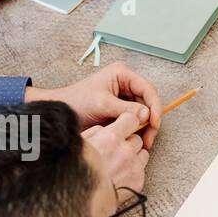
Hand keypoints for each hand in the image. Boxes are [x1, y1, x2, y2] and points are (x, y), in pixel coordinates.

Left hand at [27, 62, 162, 149]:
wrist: (62, 112)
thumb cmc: (77, 102)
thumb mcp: (102, 104)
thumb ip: (126, 108)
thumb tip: (146, 115)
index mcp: (122, 74)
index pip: (148, 89)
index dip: (154, 107)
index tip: (154, 123)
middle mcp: (126, 83)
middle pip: (148, 102)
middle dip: (151, 120)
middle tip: (149, 137)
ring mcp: (124, 97)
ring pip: (144, 112)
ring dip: (146, 127)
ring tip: (143, 141)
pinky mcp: (121, 109)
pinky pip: (135, 119)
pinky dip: (138, 130)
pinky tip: (136, 138)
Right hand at [82, 112, 147, 190]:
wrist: (82, 199)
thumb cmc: (76, 171)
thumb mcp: (80, 144)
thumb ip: (96, 132)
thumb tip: (107, 129)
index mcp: (110, 138)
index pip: (131, 119)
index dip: (127, 122)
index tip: (123, 125)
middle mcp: (126, 150)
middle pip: (137, 138)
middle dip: (128, 142)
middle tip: (115, 150)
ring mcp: (134, 166)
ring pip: (143, 153)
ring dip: (133, 155)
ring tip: (119, 163)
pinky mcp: (138, 180)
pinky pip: (142, 169)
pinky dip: (134, 170)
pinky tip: (121, 175)